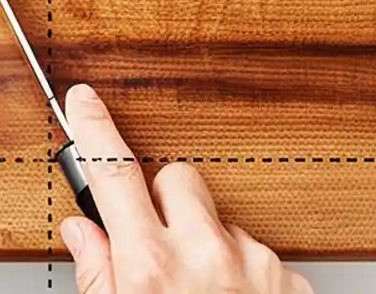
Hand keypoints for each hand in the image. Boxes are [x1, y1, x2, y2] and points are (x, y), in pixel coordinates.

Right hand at [60, 85, 312, 293]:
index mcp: (150, 269)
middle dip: (161, 200)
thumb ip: (99, 276)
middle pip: (178, 178)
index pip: (114, 174)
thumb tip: (83, 232)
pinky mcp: (292, 281)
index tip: (84, 100)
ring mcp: (256, 265)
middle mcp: (206, 256)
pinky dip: (243, 274)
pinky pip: (259, 254)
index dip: (95, 130)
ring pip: (220, 220)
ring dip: (205, 243)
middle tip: (151, 243)